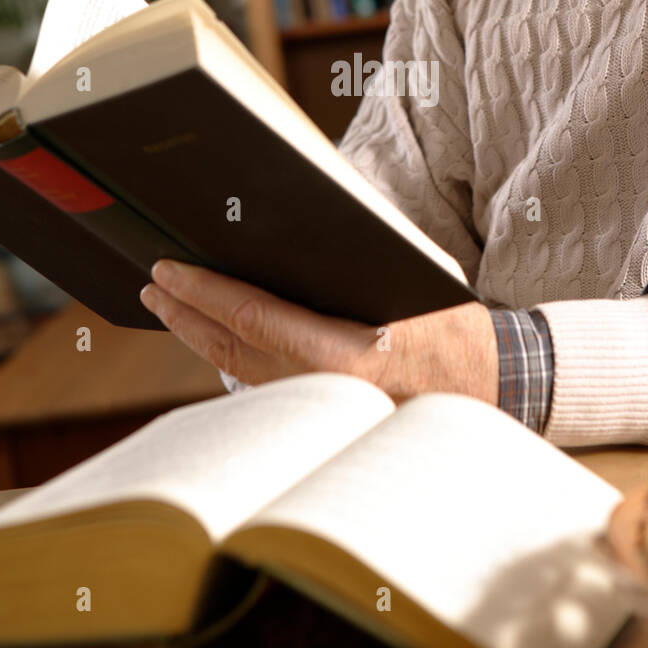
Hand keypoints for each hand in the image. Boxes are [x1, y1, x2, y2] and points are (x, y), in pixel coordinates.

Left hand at [140, 260, 498, 405]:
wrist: (494, 388)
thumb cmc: (455, 330)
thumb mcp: (410, 280)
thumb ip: (352, 260)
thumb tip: (290, 229)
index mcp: (342, 355)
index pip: (249, 316)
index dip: (200, 291)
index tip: (167, 269)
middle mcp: (321, 392)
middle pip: (229, 347)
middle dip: (184, 313)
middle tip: (153, 284)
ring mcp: (320, 410)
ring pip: (238, 371)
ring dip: (197, 336)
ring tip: (168, 307)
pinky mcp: (323, 417)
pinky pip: (261, 386)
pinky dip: (229, 359)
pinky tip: (213, 338)